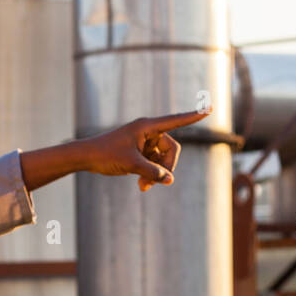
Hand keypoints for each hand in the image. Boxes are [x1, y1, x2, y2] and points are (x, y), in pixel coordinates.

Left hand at [82, 109, 210, 190]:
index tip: (209, 108)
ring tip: (142, 187)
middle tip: (157, 182)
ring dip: (156, 174)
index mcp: (147, 126)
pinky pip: (153, 164)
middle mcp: (148, 132)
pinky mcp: (140, 153)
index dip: (193, 116)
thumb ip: (152, 172)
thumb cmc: (105, 155)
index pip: (175, 121)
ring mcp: (144, 143)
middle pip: (171, 149)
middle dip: (166, 167)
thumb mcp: (131, 165)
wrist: (86, 158)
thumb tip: (169, 180)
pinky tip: (140, 185)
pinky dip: (150, 175)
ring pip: (162, 159)